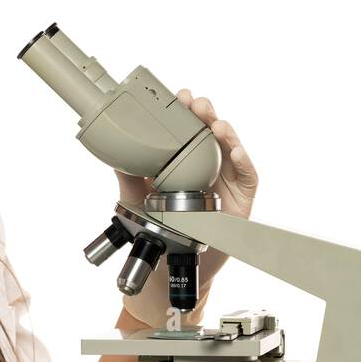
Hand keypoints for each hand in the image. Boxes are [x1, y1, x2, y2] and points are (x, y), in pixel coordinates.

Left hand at [114, 88, 258, 326]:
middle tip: (196, 104)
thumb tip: (113, 152)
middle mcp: (208, 166)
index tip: (178, 96)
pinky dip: (242, 162)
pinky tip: (234, 153)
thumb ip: (128, 174)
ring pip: (232, 149)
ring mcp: (226, 181)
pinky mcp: (241, 200)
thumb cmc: (160, 228)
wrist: (171, 265)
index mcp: (186, 161)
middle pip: (212, 133)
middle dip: (206, 114)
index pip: (189, 129)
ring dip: (226, 133)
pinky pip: (247, 177)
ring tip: (216, 123)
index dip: (186, 111)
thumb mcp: (137, 197)